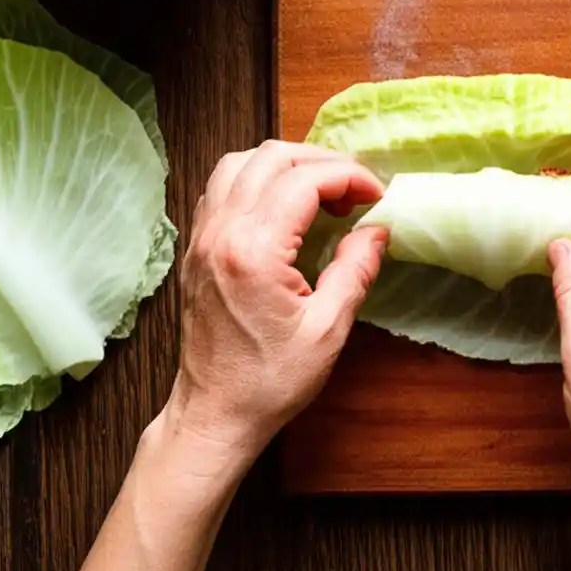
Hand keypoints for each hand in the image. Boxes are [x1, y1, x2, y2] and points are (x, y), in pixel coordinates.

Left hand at [171, 140, 387, 456]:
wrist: (213, 413)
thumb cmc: (270, 381)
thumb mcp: (328, 330)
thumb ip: (354, 271)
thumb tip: (377, 230)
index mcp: (253, 251)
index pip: (304, 180)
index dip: (348, 177)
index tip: (375, 196)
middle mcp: (220, 233)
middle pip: (271, 157)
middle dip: (321, 162)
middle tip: (354, 189)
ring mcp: (200, 238)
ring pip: (238, 162)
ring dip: (284, 164)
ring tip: (320, 190)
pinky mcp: (194, 248)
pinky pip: (220, 187)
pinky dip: (255, 180)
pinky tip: (282, 205)